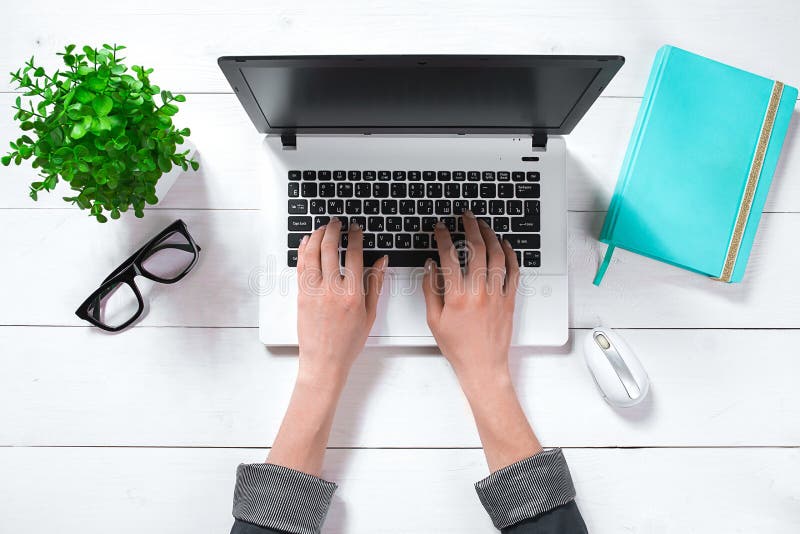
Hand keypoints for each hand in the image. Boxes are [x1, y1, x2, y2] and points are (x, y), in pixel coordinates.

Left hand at [296, 218, 387, 385]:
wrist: (324, 361)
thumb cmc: (348, 342)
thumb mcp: (370, 314)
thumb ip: (375, 285)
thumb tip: (381, 262)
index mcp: (352, 295)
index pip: (354, 255)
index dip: (355, 237)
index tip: (356, 228)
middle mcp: (332, 290)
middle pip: (330, 248)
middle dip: (334, 230)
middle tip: (337, 222)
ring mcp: (313, 292)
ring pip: (312, 253)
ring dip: (317, 235)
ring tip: (323, 227)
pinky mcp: (301, 295)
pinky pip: (301, 266)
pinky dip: (303, 250)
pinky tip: (307, 242)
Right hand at [422, 211, 518, 386]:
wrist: (483, 366)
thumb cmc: (458, 347)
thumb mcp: (434, 320)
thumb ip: (430, 290)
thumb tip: (430, 266)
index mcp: (458, 297)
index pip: (449, 256)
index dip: (443, 237)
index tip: (440, 228)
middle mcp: (479, 292)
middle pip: (477, 249)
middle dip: (470, 227)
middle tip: (465, 217)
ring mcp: (497, 294)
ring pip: (497, 255)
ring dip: (490, 235)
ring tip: (483, 225)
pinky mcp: (510, 299)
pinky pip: (513, 271)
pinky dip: (510, 254)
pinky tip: (504, 245)